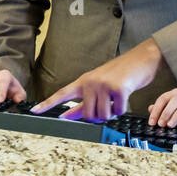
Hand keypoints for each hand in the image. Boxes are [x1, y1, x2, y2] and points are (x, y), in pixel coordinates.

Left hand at [34, 39, 164, 120]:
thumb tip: (67, 115)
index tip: (34, 111)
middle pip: (87, 114)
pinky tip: (125, 97)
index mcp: (84, 80)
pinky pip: (117, 111)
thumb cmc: (121, 74)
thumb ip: (84, 101)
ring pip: (102, 115)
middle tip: (108, 107)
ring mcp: (104, 84)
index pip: (62, 94)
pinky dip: (122, 109)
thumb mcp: (100, 85)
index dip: (48, 104)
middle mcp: (91, 81)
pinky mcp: (118, 88)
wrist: (141, 59)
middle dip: (98, 116)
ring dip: (111, 113)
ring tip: (116, 99)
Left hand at [148, 88, 176, 127]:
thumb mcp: (171, 112)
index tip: (152, 122)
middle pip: (174, 99)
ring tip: (171, 125)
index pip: (163, 98)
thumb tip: (150, 108)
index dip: (156, 110)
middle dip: (166, 112)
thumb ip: (161, 110)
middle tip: (161, 124)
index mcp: (175, 95)